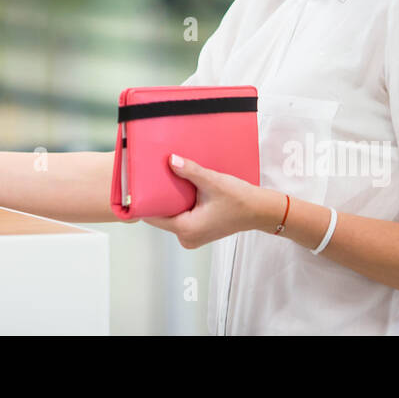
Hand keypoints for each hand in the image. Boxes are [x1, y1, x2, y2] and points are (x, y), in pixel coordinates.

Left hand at [143, 154, 279, 248]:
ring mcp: (191, 237)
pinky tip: (181, 190)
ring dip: (169, 200)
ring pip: (170, 216)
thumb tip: (170, 160)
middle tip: (153, 176)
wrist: (259, 211)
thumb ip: (190, 171)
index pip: (153, 217)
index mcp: (186, 229)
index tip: (138, 185)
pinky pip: (180, 218)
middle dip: (157, 198)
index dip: (144, 201)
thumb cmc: (240, 199)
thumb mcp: (213, 182)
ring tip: (168, 180)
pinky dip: (179, 205)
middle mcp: (186, 237)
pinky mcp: (197, 232)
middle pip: (160, 216)